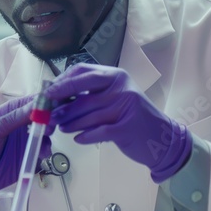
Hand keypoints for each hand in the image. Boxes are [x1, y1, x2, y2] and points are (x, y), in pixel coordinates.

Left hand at [0, 95, 52, 210]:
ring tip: (44, 144)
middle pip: (39, 116)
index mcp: (7, 113)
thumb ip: (12, 118)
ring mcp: (23, 141)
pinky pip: (41, 149)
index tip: (54, 103)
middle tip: (50, 127)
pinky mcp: (27, 156)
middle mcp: (18, 125)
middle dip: (48, 119)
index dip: (41, 101)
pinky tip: (42, 154)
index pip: (27, 102)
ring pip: (43, 133)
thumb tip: (34, 105)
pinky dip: (44, 149)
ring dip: (47, 136)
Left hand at [45, 64, 192, 182]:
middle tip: (49, 113)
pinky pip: (98, 132)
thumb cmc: (132, 117)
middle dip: (62, 104)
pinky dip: (85, 136)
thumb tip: (58, 98)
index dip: (62, 82)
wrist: (162, 138)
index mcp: (115, 75)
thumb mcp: (115, 97)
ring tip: (61, 127)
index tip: (47, 92)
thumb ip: (91, 94)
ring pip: (88, 115)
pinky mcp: (127, 127)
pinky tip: (78, 138)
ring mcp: (125, 107)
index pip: (82, 72)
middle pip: (83, 94)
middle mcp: (121, 87)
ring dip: (70, 123)